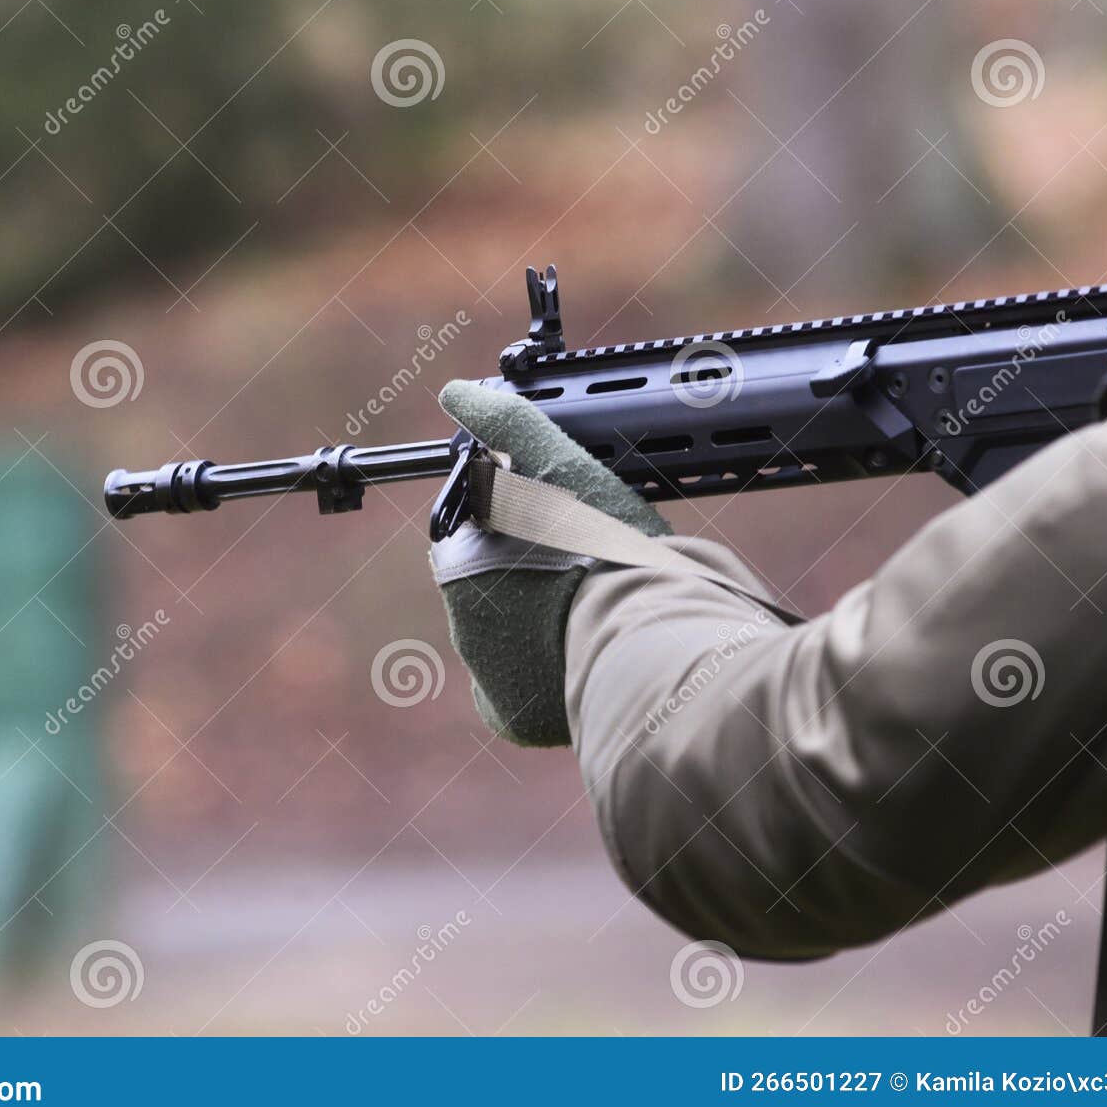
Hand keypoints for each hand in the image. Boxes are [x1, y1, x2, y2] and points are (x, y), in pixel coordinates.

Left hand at [429, 380, 668, 745]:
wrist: (649, 641)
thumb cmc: (609, 550)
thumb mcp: (562, 468)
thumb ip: (509, 423)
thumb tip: (457, 389)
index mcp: (461, 560)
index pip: (474, 536)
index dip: (515, 530)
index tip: (554, 532)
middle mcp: (460, 619)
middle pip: (489, 591)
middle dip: (525, 580)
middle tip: (581, 573)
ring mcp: (483, 672)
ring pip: (504, 642)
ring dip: (537, 631)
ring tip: (592, 618)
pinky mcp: (511, 717)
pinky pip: (514, 699)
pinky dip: (540, 684)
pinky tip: (577, 664)